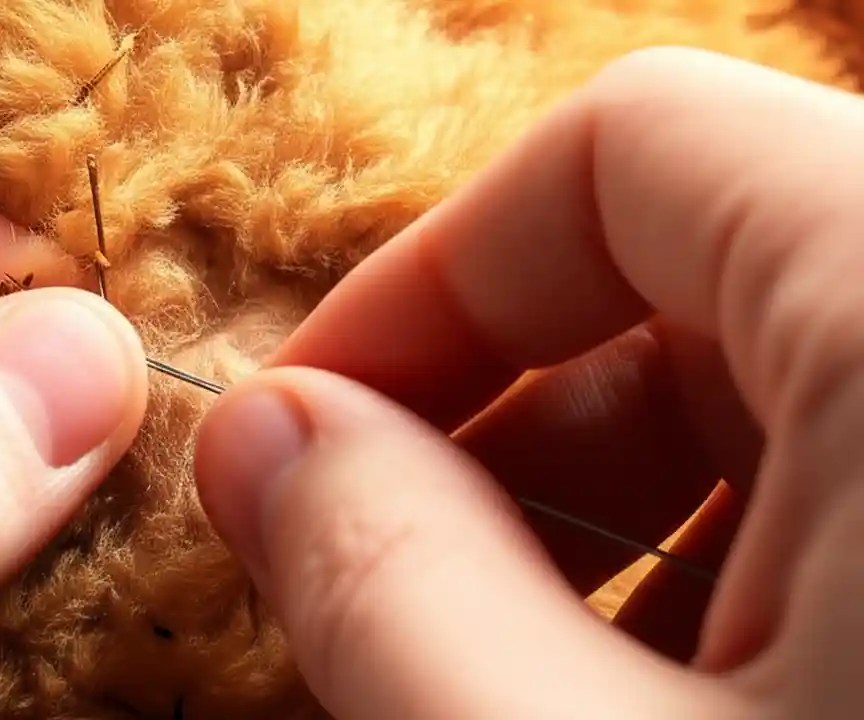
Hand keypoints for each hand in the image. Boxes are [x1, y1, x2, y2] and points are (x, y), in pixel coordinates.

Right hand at [195, 47, 863, 718]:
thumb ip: (395, 581)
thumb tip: (264, 446)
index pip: (629, 145)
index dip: (424, 282)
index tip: (305, 434)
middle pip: (704, 274)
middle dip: (503, 424)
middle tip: (382, 573)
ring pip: (790, 389)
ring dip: (611, 516)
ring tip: (517, 665)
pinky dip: (743, 569)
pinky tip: (668, 696)